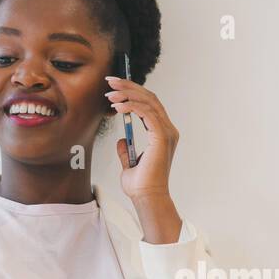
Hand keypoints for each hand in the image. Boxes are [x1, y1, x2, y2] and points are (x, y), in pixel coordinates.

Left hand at [105, 75, 178, 201]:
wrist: (146, 198)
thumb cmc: (140, 185)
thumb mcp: (129, 163)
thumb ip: (127, 150)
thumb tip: (121, 140)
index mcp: (163, 134)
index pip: (150, 104)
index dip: (132, 91)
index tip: (114, 87)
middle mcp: (168, 130)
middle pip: (150, 98)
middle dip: (129, 86)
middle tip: (110, 81)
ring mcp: (166, 133)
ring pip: (148, 102)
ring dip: (127, 94)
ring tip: (110, 95)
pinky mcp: (161, 137)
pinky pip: (147, 113)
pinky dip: (132, 106)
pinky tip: (118, 107)